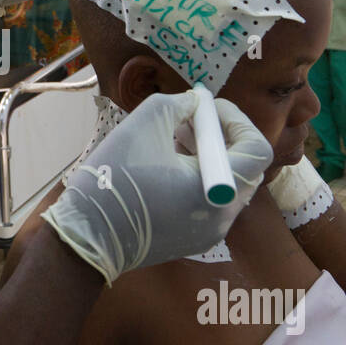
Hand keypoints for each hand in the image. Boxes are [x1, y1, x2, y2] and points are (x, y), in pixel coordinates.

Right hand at [41, 91, 272, 282]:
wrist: (87, 235)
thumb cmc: (115, 178)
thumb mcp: (145, 122)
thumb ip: (179, 104)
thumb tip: (195, 104)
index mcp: (218, 190)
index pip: (257, 148)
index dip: (236, 120)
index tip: (205, 109)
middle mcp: (223, 216)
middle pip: (245, 167)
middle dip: (221, 137)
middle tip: (190, 122)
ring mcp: (210, 233)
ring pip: (227, 184)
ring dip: (208, 157)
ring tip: (172, 142)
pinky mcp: (194, 241)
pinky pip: (210, 203)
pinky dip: (198, 180)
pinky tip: (165, 170)